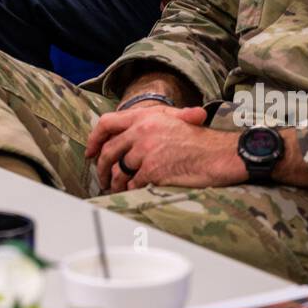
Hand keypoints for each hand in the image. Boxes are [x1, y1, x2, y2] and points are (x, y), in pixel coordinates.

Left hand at [86, 105, 245, 191]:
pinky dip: (130, 189)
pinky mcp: (152, 170)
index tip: (90, 151)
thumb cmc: (198, 138)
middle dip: (101, 167)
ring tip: (115, 188)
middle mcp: (141, 131)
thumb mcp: (172, 119)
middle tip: (101, 177)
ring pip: (118, 170)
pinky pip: (132, 183)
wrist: (217, 154)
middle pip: (108, 151)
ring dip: (114, 182)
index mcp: (144, 116)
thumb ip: (148, 122)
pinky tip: (132, 192)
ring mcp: (146, 151)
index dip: (94, 139)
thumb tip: (125, 133)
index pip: (106, 123)